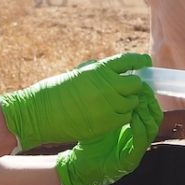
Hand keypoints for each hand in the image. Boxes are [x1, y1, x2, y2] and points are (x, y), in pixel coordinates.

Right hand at [0, 52, 151, 151]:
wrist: (39, 113)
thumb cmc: (54, 92)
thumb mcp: (78, 74)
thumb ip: (99, 73)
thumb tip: (117, 74)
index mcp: (99, 70)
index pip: (129, 61)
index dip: (140, 61)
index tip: (145, 62)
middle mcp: (108, 86)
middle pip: (136, 84)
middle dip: (135, 86)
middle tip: (129, 89)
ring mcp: (109, 105)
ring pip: (132, 103)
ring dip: (128, 103)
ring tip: (115, 104)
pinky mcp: (106, 123)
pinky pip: (124, 118)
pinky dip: (122, 116)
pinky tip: (110, 116)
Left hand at [54, 95, 162, 184]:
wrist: (79, 169)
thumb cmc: (90, 145)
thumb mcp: (102, 122)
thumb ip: (111, 108)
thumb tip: (113, 86)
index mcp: (135, 130)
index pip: (150, 111)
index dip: (149, 97)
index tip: (142, 85)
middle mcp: (139, 140)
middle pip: (155, 118)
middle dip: (150, 103)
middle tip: (142, 92)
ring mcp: (136, 152)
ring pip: (151, 129)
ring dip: (146, 114)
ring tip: (137, 103)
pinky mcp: (130, 161)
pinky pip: (140, 142)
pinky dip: (139, 129)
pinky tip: (133, 119)